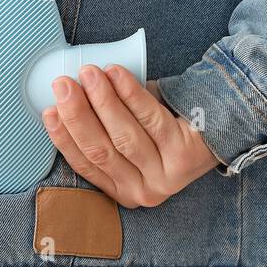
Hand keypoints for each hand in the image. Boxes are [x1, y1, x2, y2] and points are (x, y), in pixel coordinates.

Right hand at [42, 64, 220, 207]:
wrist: (218, 122)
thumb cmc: (164, 125)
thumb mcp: (129, 133)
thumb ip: (101, 125)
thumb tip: (66, 97)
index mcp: (122, 190)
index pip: (84, 165)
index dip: (63, 137)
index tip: (49, 110)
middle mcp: (142, 192)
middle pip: (100, 151)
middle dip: (77, 116)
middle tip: (63, 86)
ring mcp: (165, 178)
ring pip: (122, 137)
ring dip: (101, 102)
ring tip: (87, 74)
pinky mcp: (184, 157)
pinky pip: (150, 120)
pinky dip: (129, 95)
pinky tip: (115, 74)